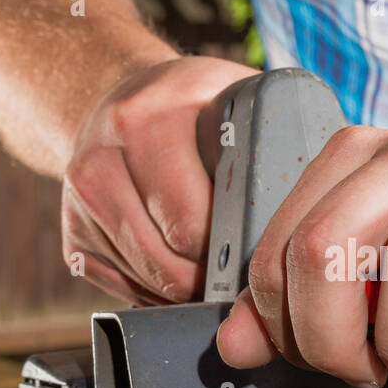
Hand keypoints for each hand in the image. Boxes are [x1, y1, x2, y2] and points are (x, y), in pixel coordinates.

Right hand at [62, 56, 258, 303]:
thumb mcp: (243, 102)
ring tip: (221, 274)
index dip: (235, 251)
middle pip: (169, 261)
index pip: (192, 222)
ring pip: (148, 281)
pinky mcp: (71, 239)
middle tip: (247, 275)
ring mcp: (79, 199)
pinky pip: (124, 291)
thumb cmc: (201, 108)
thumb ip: (277, 146)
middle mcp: (103, 153)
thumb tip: (316, 215)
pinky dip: (159, 292)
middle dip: (214, 278)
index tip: (262, 256)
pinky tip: (183, 268)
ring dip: (189, 289)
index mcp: (152, 116)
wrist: (120, 95)